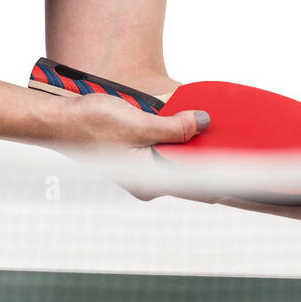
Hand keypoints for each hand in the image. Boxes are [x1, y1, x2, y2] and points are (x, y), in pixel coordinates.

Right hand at [33, 89, 209, 199]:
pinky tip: (181, 118)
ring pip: (178, 154)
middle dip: (206, 148)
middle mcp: (148, 180)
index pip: (198, 183)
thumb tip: (203, 124)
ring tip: (203, 119)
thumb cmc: (92, 124)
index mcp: (150, 182)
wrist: (59, 119)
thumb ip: (175, 127)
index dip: (222, 169)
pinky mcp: (137, 154)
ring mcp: (142, 168)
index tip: (241, 155)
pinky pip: (164, 145)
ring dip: (188, 137)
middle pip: (190, 167)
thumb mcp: (140, 123)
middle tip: (225, 127)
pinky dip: (174, 132)